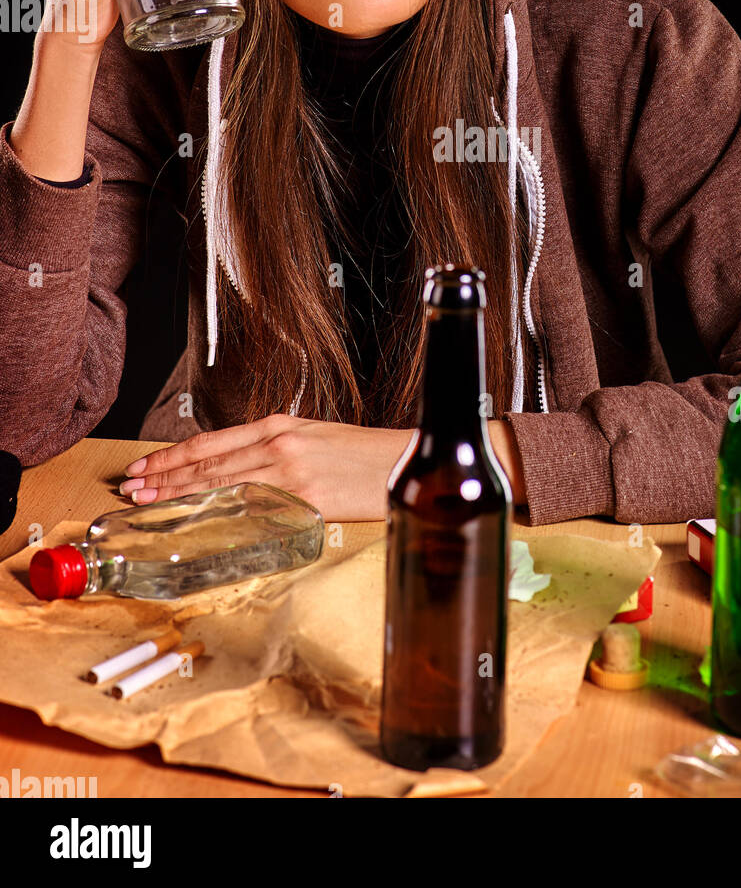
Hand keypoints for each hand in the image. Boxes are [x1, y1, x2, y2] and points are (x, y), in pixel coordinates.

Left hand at [120, 415, 411, 520]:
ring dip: (179, 494)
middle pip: (208, 462)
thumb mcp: (315, 438)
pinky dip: (217, 512)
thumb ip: (277, 449)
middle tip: (130, 487)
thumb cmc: (364, 454)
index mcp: (280, 425)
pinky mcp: (303, 498)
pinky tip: (196, 520)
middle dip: (164, 475)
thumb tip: (241, 469)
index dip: (173, 455)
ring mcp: (289, 472)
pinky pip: (250, 507)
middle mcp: (278, 444)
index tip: (144, 465)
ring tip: (147, 501)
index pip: (212, 442)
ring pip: (220, 484)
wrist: (404, 462)